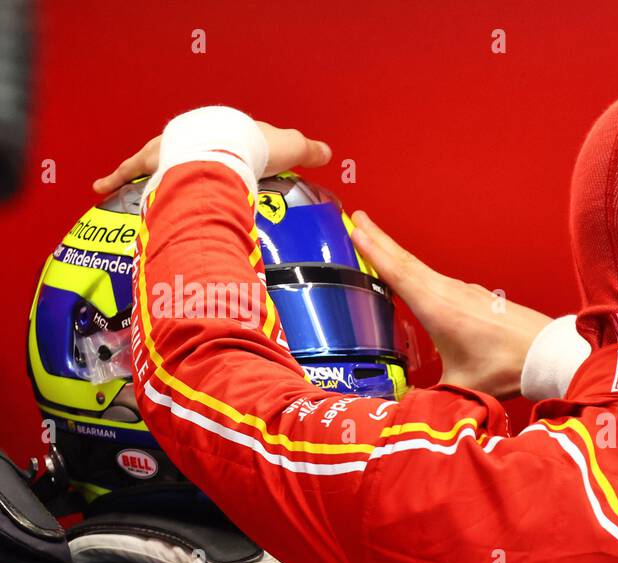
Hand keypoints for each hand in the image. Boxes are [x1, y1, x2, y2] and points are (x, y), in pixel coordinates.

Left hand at [92, 121, 330, 194]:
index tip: (235, 165)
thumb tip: (327, 152)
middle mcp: (194, 135)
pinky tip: (101, 187)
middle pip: (189, 147)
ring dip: (142, 167)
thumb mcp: (292, 149)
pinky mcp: (154, 161)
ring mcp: (171, 148)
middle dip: (185, 158)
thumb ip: (308, 152)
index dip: (233, 153)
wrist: (226, 147)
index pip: (228, 140)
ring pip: (153, 156)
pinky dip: (117, 178)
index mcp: (225, 130)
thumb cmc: (257, 149)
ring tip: (128, 181)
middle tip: (182, 172)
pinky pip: (131, 171)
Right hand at [349, 210, 551, 397]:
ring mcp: (465, 291)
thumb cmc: (505, 367)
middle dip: (379, 239)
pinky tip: (418, 280)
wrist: (547, 353)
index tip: (354, 228)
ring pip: (422, 269)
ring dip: (398, 254)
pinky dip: (420, 272)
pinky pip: (439, 279)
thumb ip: (428, 396)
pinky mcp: (479, 297)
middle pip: (406, 261)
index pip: (397, 273)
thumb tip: (405, 410)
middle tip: (358, 218)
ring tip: (379, 244)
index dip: (373, 250)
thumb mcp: (460, 387)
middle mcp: (449, 292)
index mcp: (437, 308)